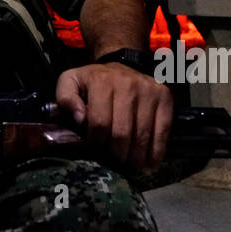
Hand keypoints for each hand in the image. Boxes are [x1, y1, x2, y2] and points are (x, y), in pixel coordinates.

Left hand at [55, 63, 172, 169]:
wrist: (121, 64)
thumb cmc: (92, 80)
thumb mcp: (70, 82)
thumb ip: (65, 98)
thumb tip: (79, 119)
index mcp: (101, 81)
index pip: (100, 123)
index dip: (97, 143)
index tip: (96, 151)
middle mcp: (127, 84)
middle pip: (122, 132)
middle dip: (117, 155)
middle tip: (115, 164)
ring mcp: (149, 91)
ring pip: (142, 135)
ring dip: (135, 158)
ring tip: (130, 167)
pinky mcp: (164, 97)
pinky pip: (163, 131)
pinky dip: (156, 152)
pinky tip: (149, 163)